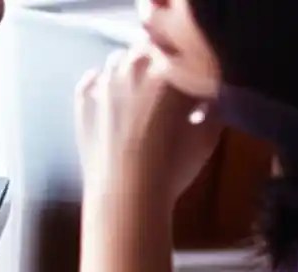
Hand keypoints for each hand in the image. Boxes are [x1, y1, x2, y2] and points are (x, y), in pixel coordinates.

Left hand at [75, 47, 222, 206]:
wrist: (126, 195)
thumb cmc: (173, 167)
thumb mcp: (208, 135)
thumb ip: (214, 104)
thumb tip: (209, 95)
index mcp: (171, 70)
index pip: (185, 52)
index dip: (192, 67)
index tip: (196, 83)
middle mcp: (135, 68)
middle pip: (150, 50)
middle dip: (161, 64)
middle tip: (169, 87)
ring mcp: (104, 84)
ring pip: (120, 60)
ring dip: (132, 69)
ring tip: (142, 92)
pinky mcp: (83, 102)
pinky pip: (92, 81)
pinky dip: (102, 83)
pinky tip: (111, 96)